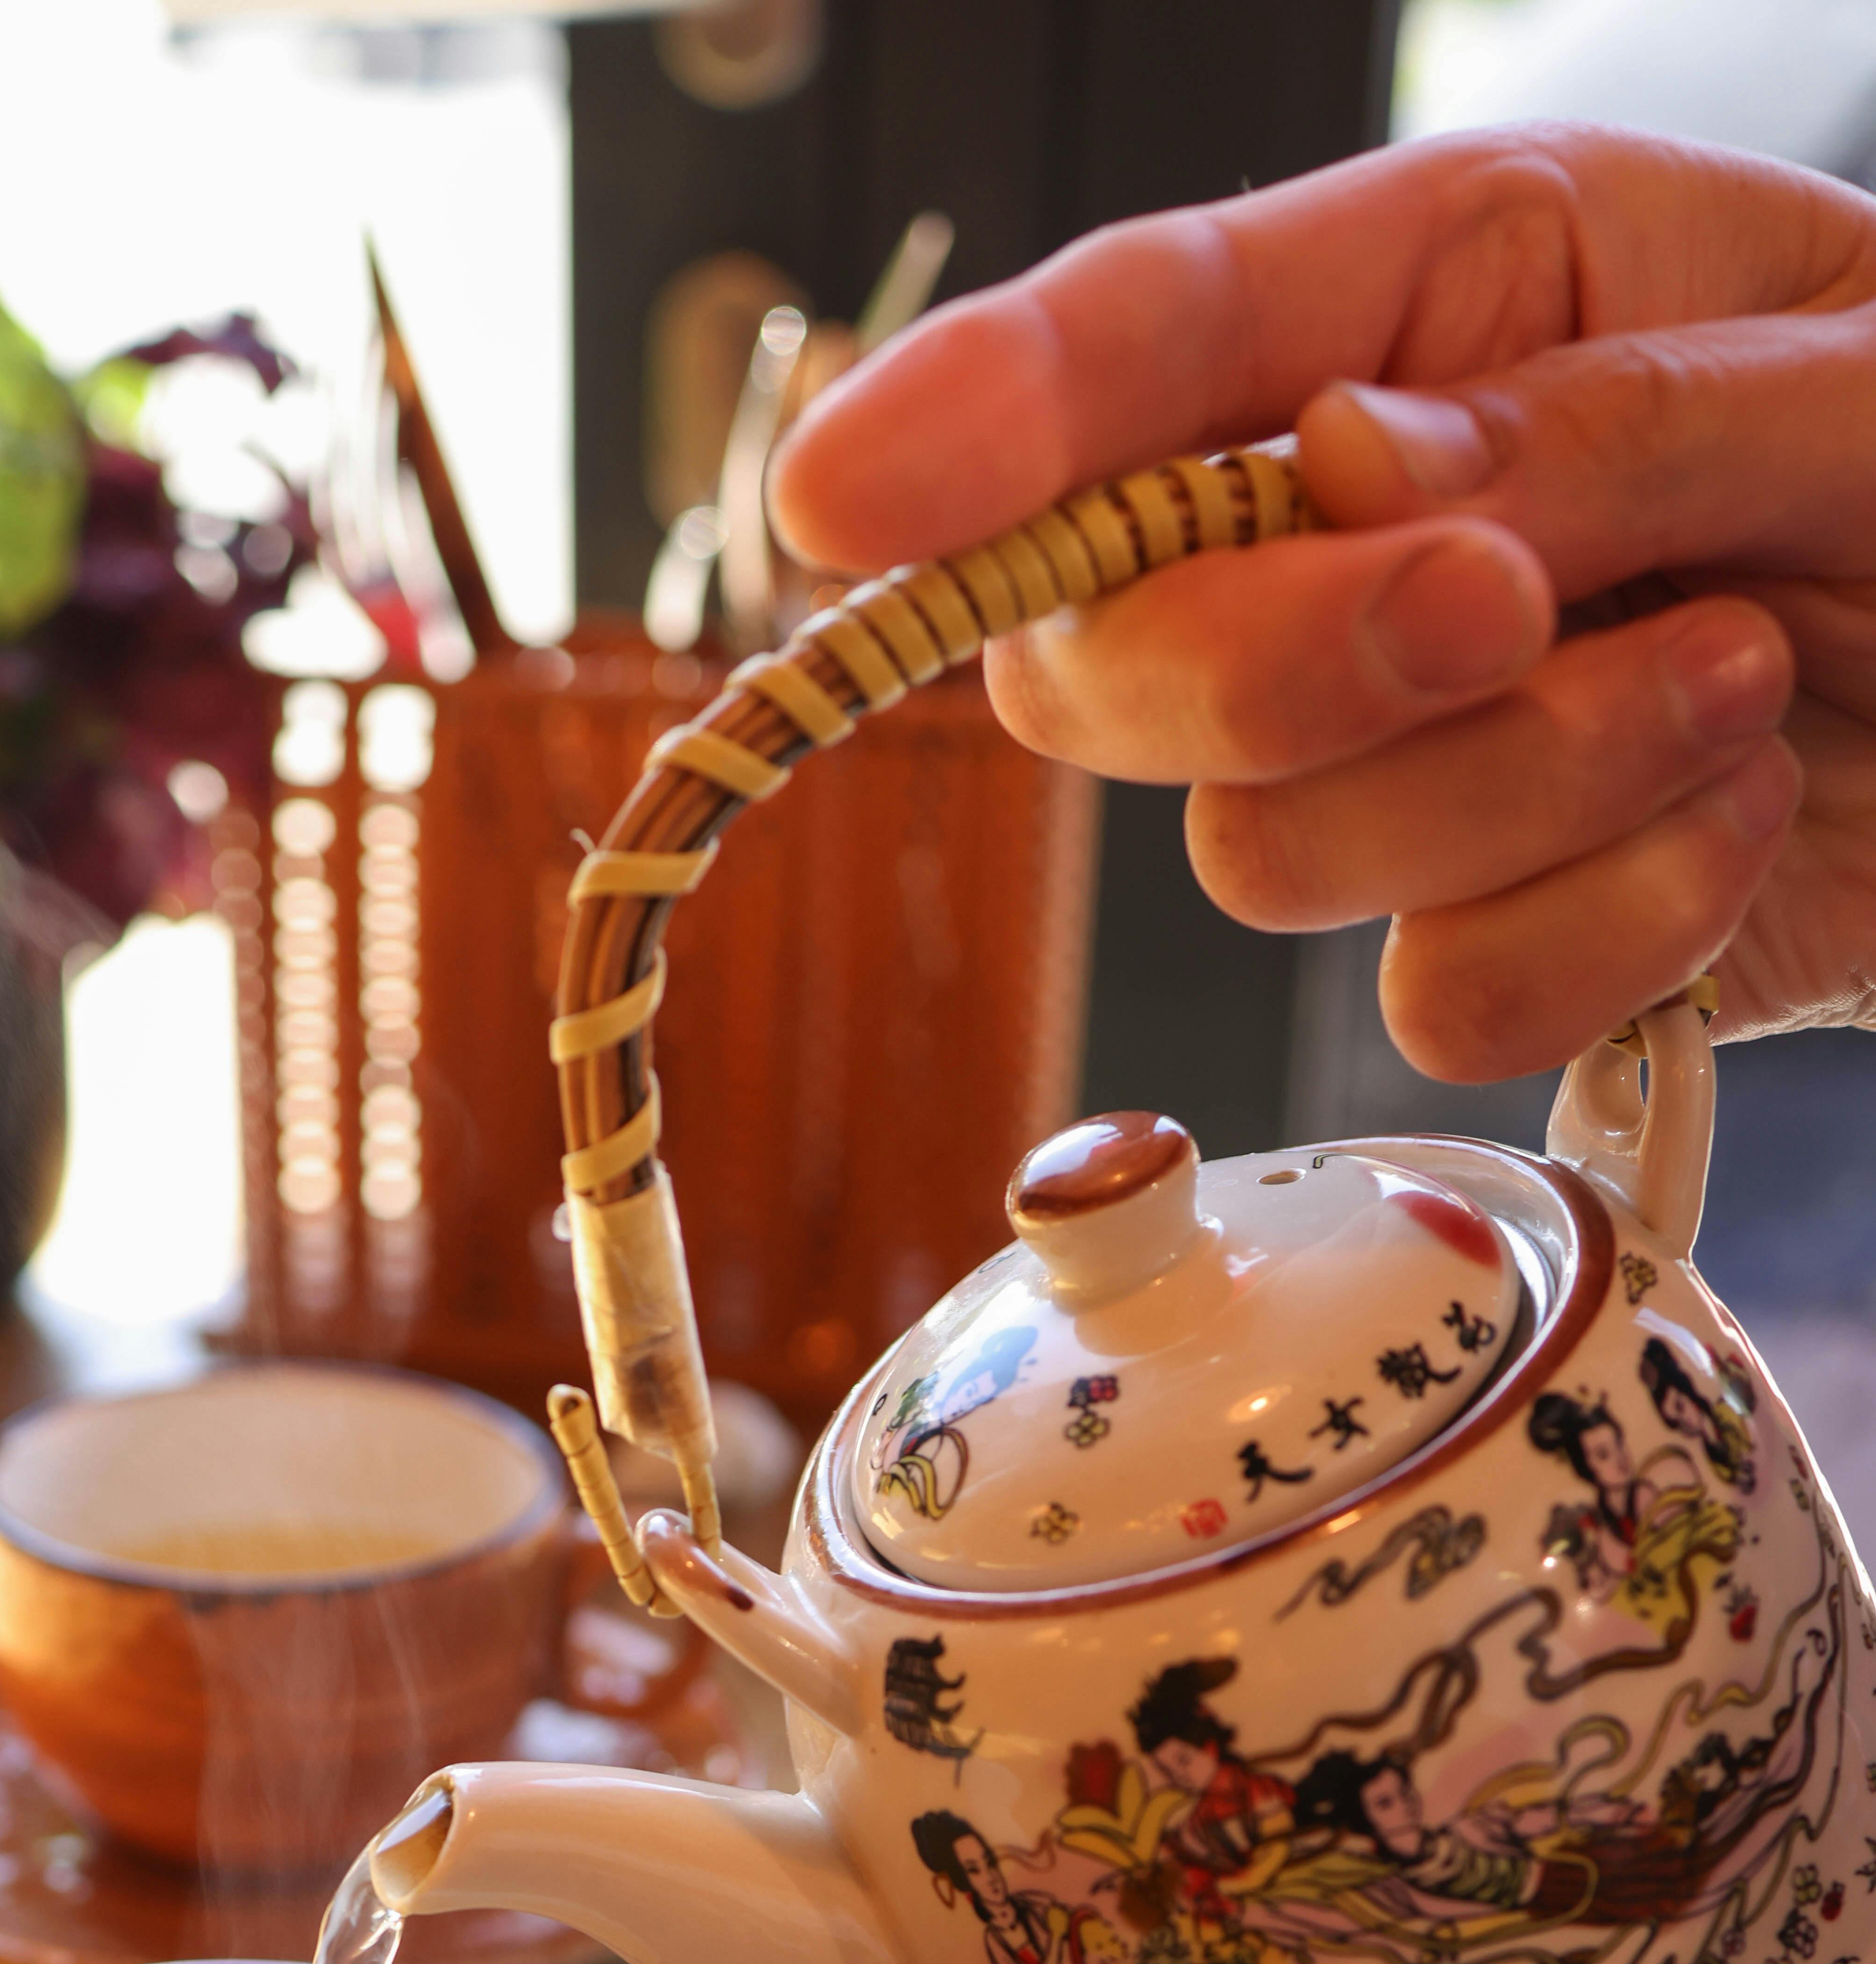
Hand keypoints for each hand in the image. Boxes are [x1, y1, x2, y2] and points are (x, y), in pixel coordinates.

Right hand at [769, 128, 1875, 1077]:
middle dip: (1293, 660)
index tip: (846, 501)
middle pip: (1111, 672)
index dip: (966, 428)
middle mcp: (1342, 540)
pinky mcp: (1475, 934)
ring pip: (1268, 857)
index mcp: (1426, 304)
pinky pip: (1435, 1000)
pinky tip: (1738, 812)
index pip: (1129, 356)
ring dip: (1531, 784)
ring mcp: (1389, 764)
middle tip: (1511, 601)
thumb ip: (1598, 416)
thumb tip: (1344, 475)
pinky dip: (1620, 924)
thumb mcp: (1848, 368)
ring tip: (1736, 681)